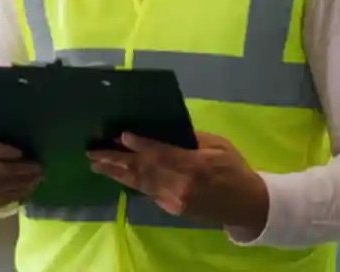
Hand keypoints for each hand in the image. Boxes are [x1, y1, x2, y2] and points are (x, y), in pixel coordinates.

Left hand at [87, 131, 268, 228]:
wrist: (246, 205)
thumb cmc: (234, 169)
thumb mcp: (218, 145)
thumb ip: (189, 139)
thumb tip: (162, 130)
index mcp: (196, 166)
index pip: (161, 154)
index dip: (140, 145)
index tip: (120, 135)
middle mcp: (181, 185)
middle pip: (143, 171)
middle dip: (116, 161)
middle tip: (93, 152)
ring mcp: (175, 200)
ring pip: (140, 184)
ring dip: (116, 173)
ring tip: (96, 164)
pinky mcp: (171, 209)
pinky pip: (147, 192)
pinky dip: (130, 182)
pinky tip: (117, 174)